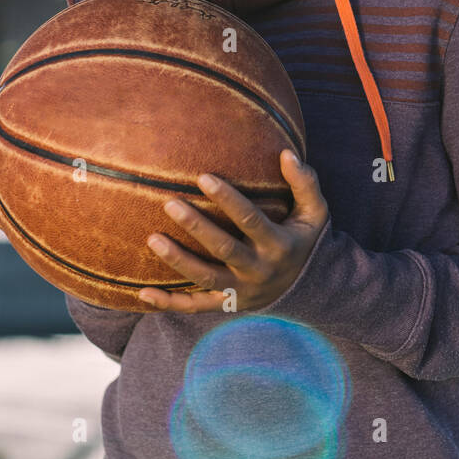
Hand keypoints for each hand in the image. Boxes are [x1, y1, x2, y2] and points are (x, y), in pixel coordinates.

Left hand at [138, 149, 329, 314]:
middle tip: (169, 203)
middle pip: (223, 249)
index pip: (250, 220)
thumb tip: (286, 152)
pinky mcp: (228, 305)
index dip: (228, 199)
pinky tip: (143, 292)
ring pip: (205, 278)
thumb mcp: (315, 212)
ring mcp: (242, 291)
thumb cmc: (305, 239)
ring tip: (152, 239)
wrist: (309, 289)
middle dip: (196, 226)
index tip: (203, 177)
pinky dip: (169, 303)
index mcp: (279, 244)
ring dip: (178, 261)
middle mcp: (259, 270)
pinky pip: (196, 307)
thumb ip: (304, 182)